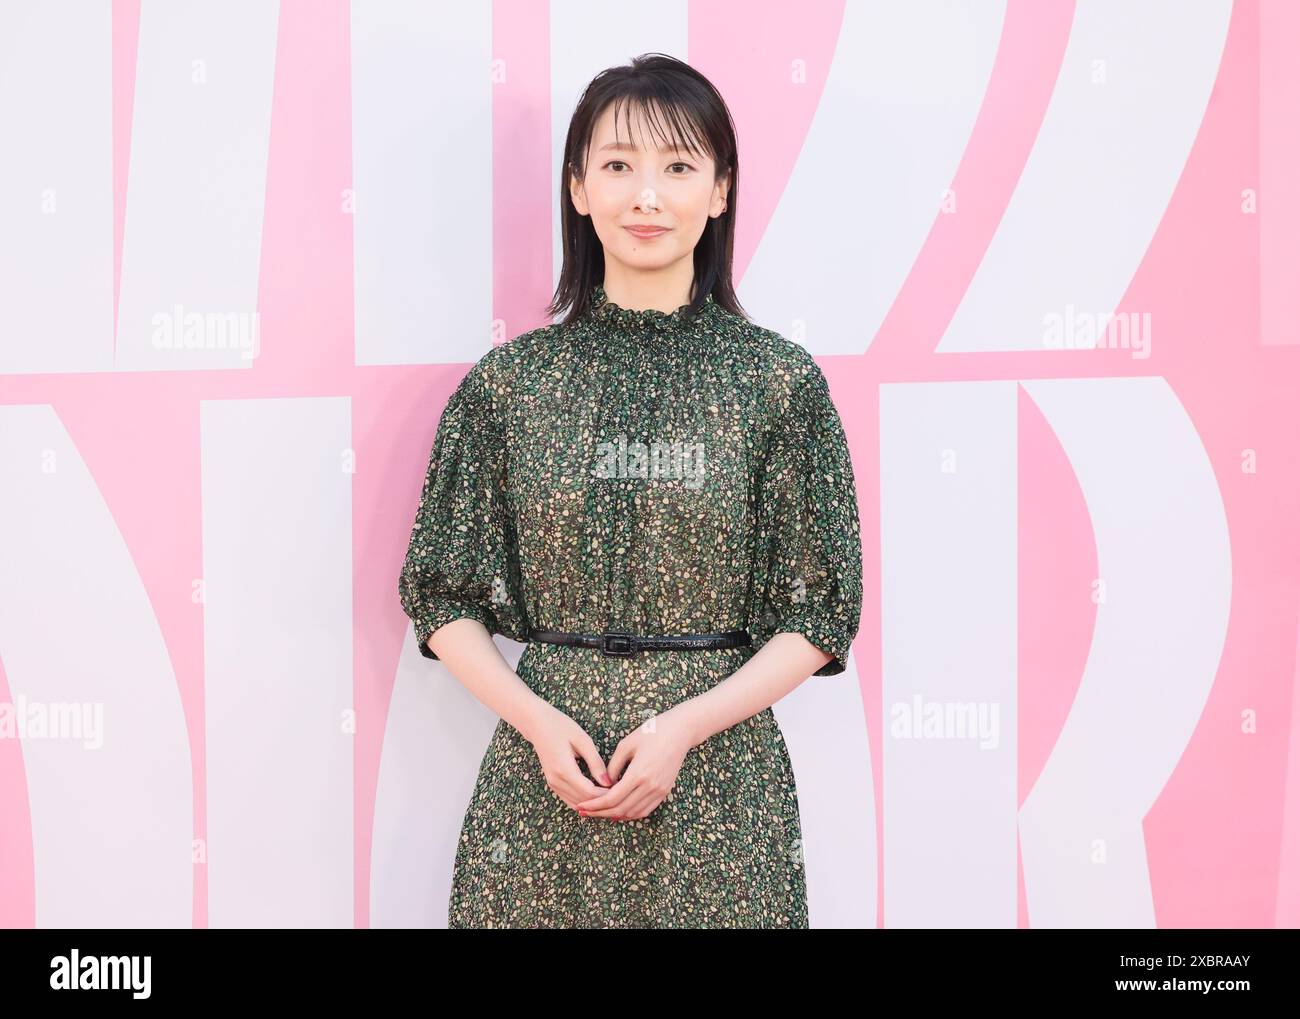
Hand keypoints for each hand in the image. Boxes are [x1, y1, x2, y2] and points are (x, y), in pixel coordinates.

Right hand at [524, 702, 613, 808]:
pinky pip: (570, 800)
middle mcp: (556, 781)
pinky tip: (597, 795)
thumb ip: (595, 762)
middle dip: (603, 800)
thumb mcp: (582, 740)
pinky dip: (584, 801)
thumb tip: (608, 782)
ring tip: (611, 794)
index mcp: (564, 769)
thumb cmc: (561, 727)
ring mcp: (552, 784)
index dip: (607, 794)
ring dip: (593, 803)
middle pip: (584, 800)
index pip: (589, 792)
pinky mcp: (552, 784)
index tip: (621, 787)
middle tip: (620, 792)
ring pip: (576, 804)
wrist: (537, 724)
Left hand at [574, 708, 694, 820]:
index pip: (612, 798)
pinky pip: (645, 810)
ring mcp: (659, 791)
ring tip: (598, 813)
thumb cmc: (651, 732)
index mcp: (638, 774)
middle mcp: (650, 786)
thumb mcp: (626, 744)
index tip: (581, 807)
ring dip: (614, 816)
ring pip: (633, 813)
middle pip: (620, 809)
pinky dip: (630, 814)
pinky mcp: (665, 791)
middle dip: (600, 813)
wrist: (680, 732)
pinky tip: (618, 812)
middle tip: (584, 812)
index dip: (594, 806)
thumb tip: (604, 784)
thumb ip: (612, 766)